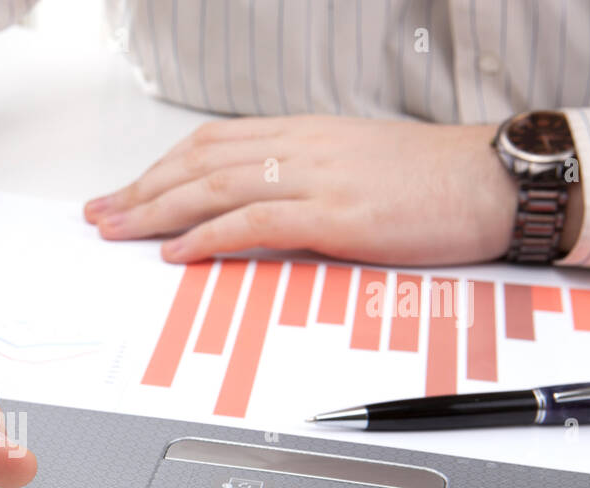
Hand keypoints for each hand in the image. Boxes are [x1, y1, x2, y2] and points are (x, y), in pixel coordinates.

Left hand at [84, 115, 569, 265]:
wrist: (490, 180)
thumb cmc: (424, 179)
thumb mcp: (348, 165)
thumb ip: (295, 177)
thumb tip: (244, 204)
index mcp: (300, 133)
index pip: (209, 144)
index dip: (157, 169)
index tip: (122, 193)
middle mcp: (299, 146)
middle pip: (198, 162)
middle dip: (140, 190)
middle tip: (98, 215)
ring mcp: (316, 177)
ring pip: (215, 186)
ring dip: (157, 211)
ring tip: (118, 232)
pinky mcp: (335, 214)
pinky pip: (255, 219)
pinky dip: (208, 235)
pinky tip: (177, 252)